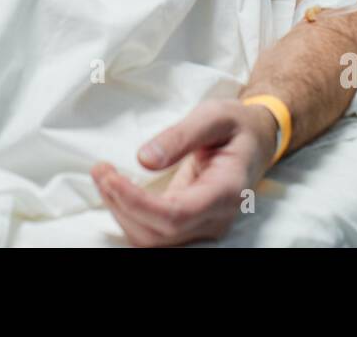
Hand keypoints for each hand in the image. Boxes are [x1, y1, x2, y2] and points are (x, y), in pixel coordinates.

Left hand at [90, 97, 276, 246]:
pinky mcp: (189, 223)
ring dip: (121, 211)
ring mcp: (204, 225)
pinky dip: (129, 214)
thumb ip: (181, 135)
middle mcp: (216, 217)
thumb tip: (144, 159)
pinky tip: (116, 189)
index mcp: (226, 191)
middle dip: (122, 205)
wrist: (256, 140)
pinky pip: (153, 232)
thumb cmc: (237, 125)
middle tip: (101, 169)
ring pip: (152, 240)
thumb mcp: (213, 116)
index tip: (110, 177)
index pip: (175, 216)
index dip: (137, 203)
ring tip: (104, 175)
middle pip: (159, 234)